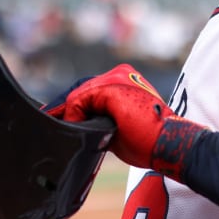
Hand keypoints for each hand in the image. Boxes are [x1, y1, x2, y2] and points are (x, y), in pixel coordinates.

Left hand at [48, 64, 205, 171]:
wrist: (170, 143)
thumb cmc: (150, 142)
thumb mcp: (119, 129)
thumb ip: (100, 122)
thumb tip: (79, 129)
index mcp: (126, 82)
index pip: (90, 92)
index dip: (72, 108)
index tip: (59, 121)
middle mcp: (120, 75)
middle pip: (81, 90)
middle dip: (63, 108)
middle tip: (48, 122)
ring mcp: (116, 79)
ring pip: (78, 94)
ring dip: (66, 113)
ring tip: (55, 127)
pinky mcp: (110, 87)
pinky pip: (79, 100)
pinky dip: (73, 114)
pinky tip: (72, 128)